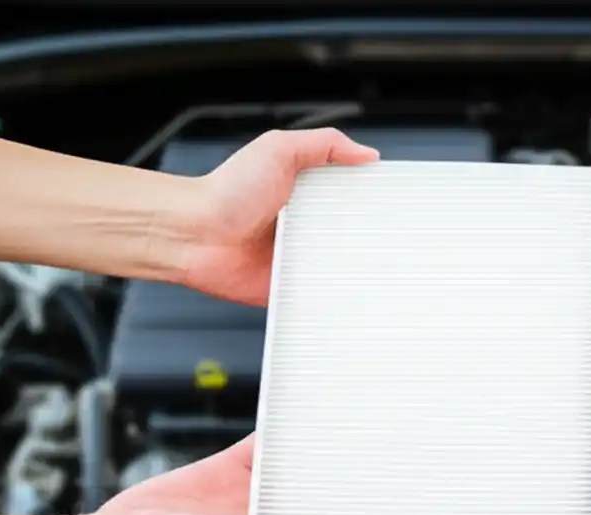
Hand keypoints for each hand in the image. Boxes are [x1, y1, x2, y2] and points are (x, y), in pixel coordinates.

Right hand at [94, 434, 353, 514]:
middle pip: (326, 501)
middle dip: (355, 487)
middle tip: (392, 463)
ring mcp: (255, 495)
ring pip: (302, 470)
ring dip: (324, 455)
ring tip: (357, 432)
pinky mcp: (232, 468)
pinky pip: (266, 447)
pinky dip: (285, 432)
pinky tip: (304, 415)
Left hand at [177, 128, 378, 304]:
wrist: (193, 234)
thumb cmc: (225, 191)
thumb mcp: (278, 149)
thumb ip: (325, 144)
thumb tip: (367, 153)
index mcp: (308, 194)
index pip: (354, 197)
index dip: (375, 200)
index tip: (397, 204)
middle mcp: (307, 227)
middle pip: (355, 234)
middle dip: (373, 237)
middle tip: (391, 238)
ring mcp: (300, 258)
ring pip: (343, 266)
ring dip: (356, 267)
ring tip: (374, 265)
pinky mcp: (292, 288)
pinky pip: (321, 294)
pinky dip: (334, 294)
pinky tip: (347, 288)